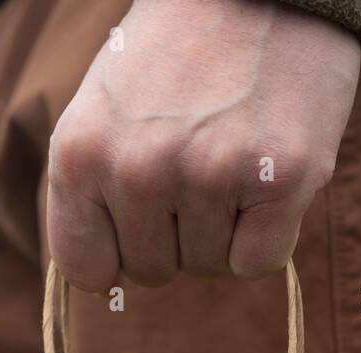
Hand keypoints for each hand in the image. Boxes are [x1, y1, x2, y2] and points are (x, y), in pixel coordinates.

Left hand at [46, 0, 360, 289]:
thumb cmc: (174, 58)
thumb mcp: (101, 114)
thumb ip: (88, 195)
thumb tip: (99, 286)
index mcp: (80, 156)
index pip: (85, 270)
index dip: (116, 255)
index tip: (139, 220)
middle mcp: (138, 171)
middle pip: (152, 273)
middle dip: (174, 235)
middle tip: (196, 162)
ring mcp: (210, 175)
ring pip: (209, 267)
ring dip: (224, 228)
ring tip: (231, 153)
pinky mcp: (281, 178)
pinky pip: (259, 261)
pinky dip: (268, 234)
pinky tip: (264, 174)